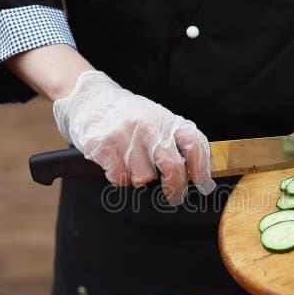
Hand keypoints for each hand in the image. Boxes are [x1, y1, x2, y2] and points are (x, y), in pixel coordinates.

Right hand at [52, 71, 215, 204]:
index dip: (203, 168)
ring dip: (140, 179)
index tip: (204, 185)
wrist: (89, 97)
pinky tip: (116, 164)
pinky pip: (120, 178)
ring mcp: (125, 136)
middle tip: (175, 197)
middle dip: (176, 188)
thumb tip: (196, 171)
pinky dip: (120, 177)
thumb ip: (173, 139)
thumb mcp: (155, 117)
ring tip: (132, 165)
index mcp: (165, 118)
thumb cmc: (126, 114)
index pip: (194, 143)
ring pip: (144, 177)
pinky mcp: (104, 146)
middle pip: (173, 167)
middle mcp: (147, 126)